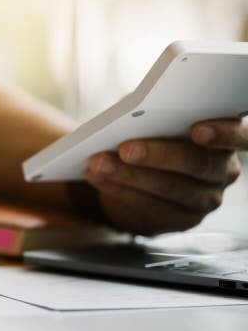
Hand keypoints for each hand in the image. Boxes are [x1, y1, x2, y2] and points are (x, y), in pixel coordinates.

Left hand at [84, 117, 245, 234]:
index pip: (243, 136)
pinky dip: (119, 190)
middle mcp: (223, 170)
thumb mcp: (157, 119)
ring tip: (99, 163)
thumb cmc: (154, 134)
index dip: (224, 133)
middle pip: (196, 164)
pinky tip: (97, 178)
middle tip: (125, 148)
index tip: (197, 130)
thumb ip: (157, 112)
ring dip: (129, 176)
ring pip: (169, 189)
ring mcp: (206, 199)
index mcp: (227, 136)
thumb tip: (135, 111)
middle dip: (157, 155)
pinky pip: (150, 206)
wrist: (143, 176)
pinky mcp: (182, 219)